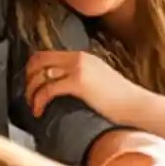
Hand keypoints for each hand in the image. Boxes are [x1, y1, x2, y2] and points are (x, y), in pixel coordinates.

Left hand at [26, 50, 150, 122]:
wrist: (136, 105)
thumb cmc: (121, 100)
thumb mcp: (99, 80)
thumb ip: (82, 77)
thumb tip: (63, 86)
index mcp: (82, 56)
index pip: (46, 54)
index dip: (33, 68)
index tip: (31, 84)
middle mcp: (78, 58)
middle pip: (39, 60)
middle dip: (28, 78)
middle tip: (28, 95)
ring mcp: (78, 69)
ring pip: (41, 74)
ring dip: (31, 91)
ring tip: (33, 106)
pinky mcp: (78, 83)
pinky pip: (48, 89)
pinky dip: (39, 101)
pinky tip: (40, 112)